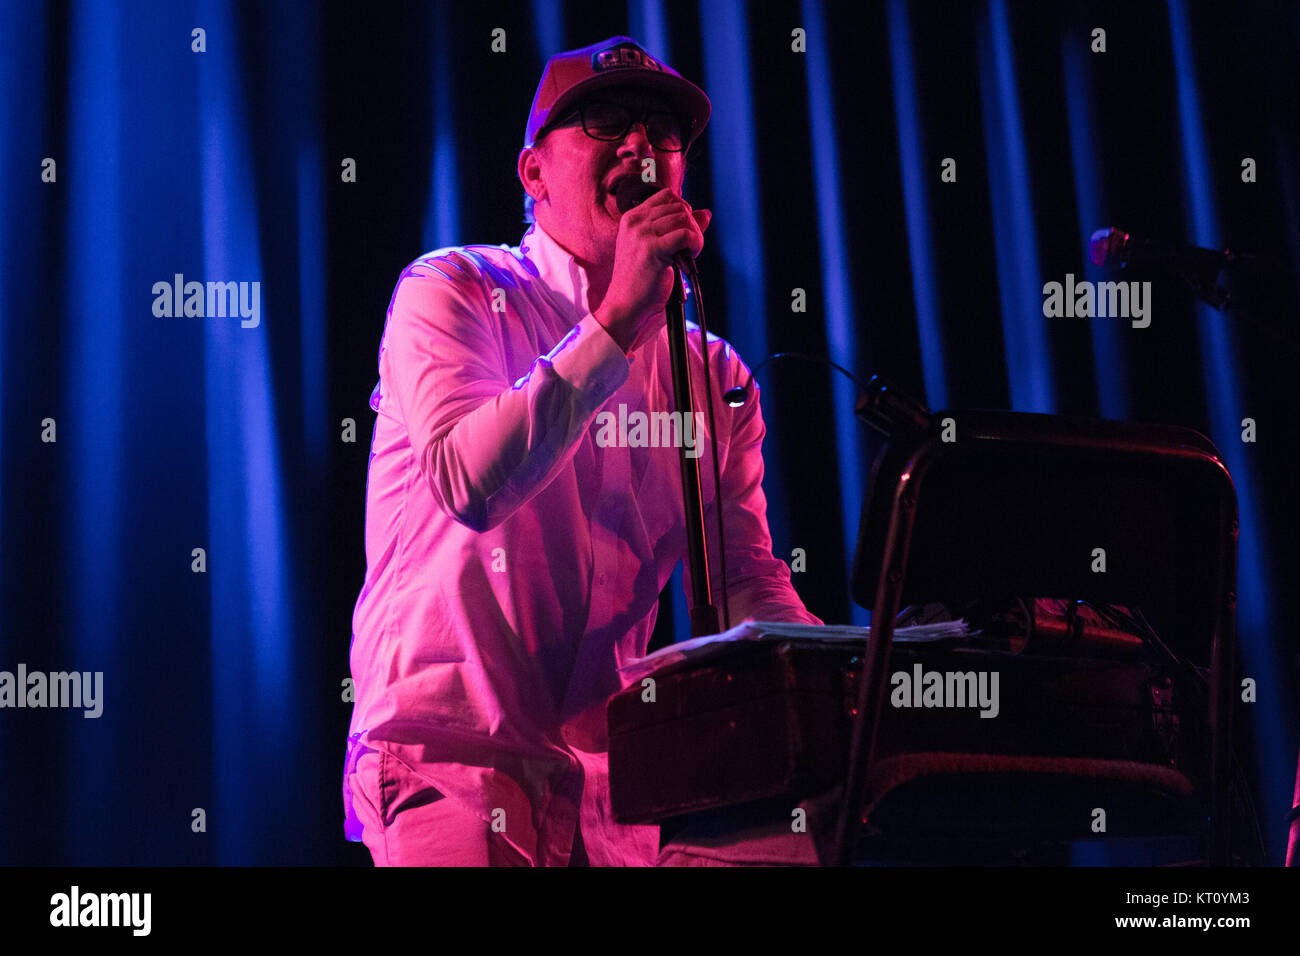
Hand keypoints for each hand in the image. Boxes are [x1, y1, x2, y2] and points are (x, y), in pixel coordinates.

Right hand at [595, 189, 711, 353]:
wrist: (626, 305)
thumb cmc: (641, 280)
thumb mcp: (658, 247)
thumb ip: (679, 227)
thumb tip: (706, 213)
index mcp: (632, 218)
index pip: (667, 196)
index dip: (683, 211)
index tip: (683, 232)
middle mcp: (635, 222)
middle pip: (679, 206)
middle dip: (692, 225)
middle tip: (688, 248)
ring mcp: (642, 234)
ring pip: (684, 218)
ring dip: (695, 236)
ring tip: (688, 254)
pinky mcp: (653, 249)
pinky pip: (685, 235)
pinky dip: (695, 244)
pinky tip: (689, 258)